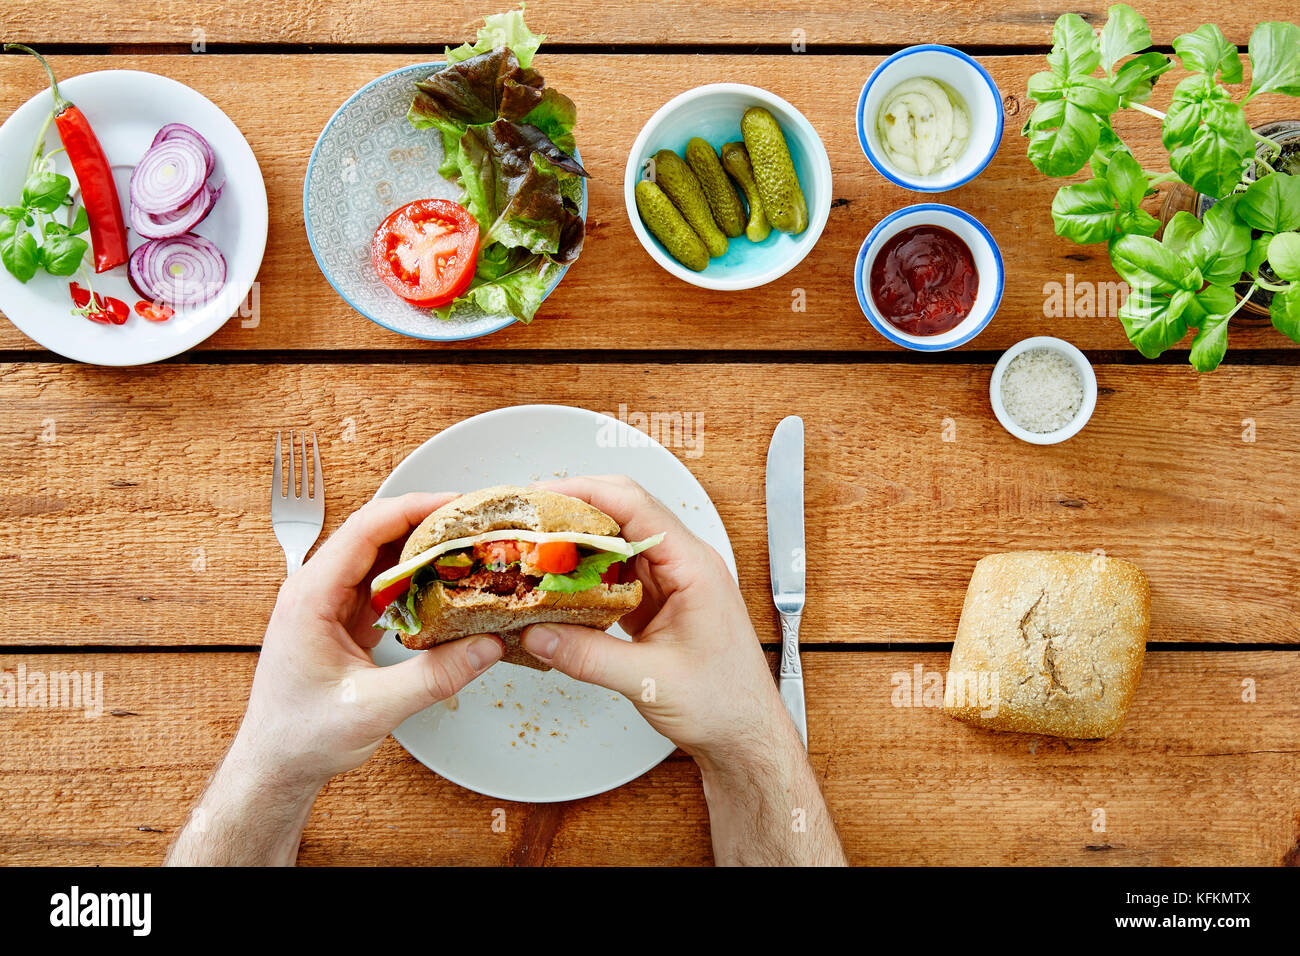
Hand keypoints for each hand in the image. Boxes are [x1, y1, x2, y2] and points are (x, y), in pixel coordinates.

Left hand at [238, 492, 503, 789]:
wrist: (274, 765)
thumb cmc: (301, 737)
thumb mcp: (373, 708)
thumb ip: (434, 676)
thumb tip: (486, 646)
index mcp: (311, 597)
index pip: (366, 529)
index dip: (413, 509)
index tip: (455, 504)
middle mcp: (315, 590)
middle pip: (375, 533)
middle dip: (425, 522)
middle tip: (471, 523)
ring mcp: (326, 602)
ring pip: (379, 555)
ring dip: (421, 548)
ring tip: (465, 548)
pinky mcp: (340, 618)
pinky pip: (380, 582)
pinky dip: (414, 576)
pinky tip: (443, 583)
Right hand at [520, 476, 843, 864]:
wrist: (745, 735)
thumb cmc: (722, 703)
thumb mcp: (648, 680)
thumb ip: (588, 656)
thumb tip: (536, 633)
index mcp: (693, 567)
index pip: (636, 506)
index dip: (587, 493)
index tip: (544, 496)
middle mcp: (685, 564)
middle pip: (625, 514)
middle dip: (575, 511)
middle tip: (529, 519)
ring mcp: (673, 582)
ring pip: (619, 543)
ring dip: (578, 543)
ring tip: (534, 548)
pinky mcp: (660, 601)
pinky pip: (618, 573)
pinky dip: (587, 574)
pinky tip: (558, 584)